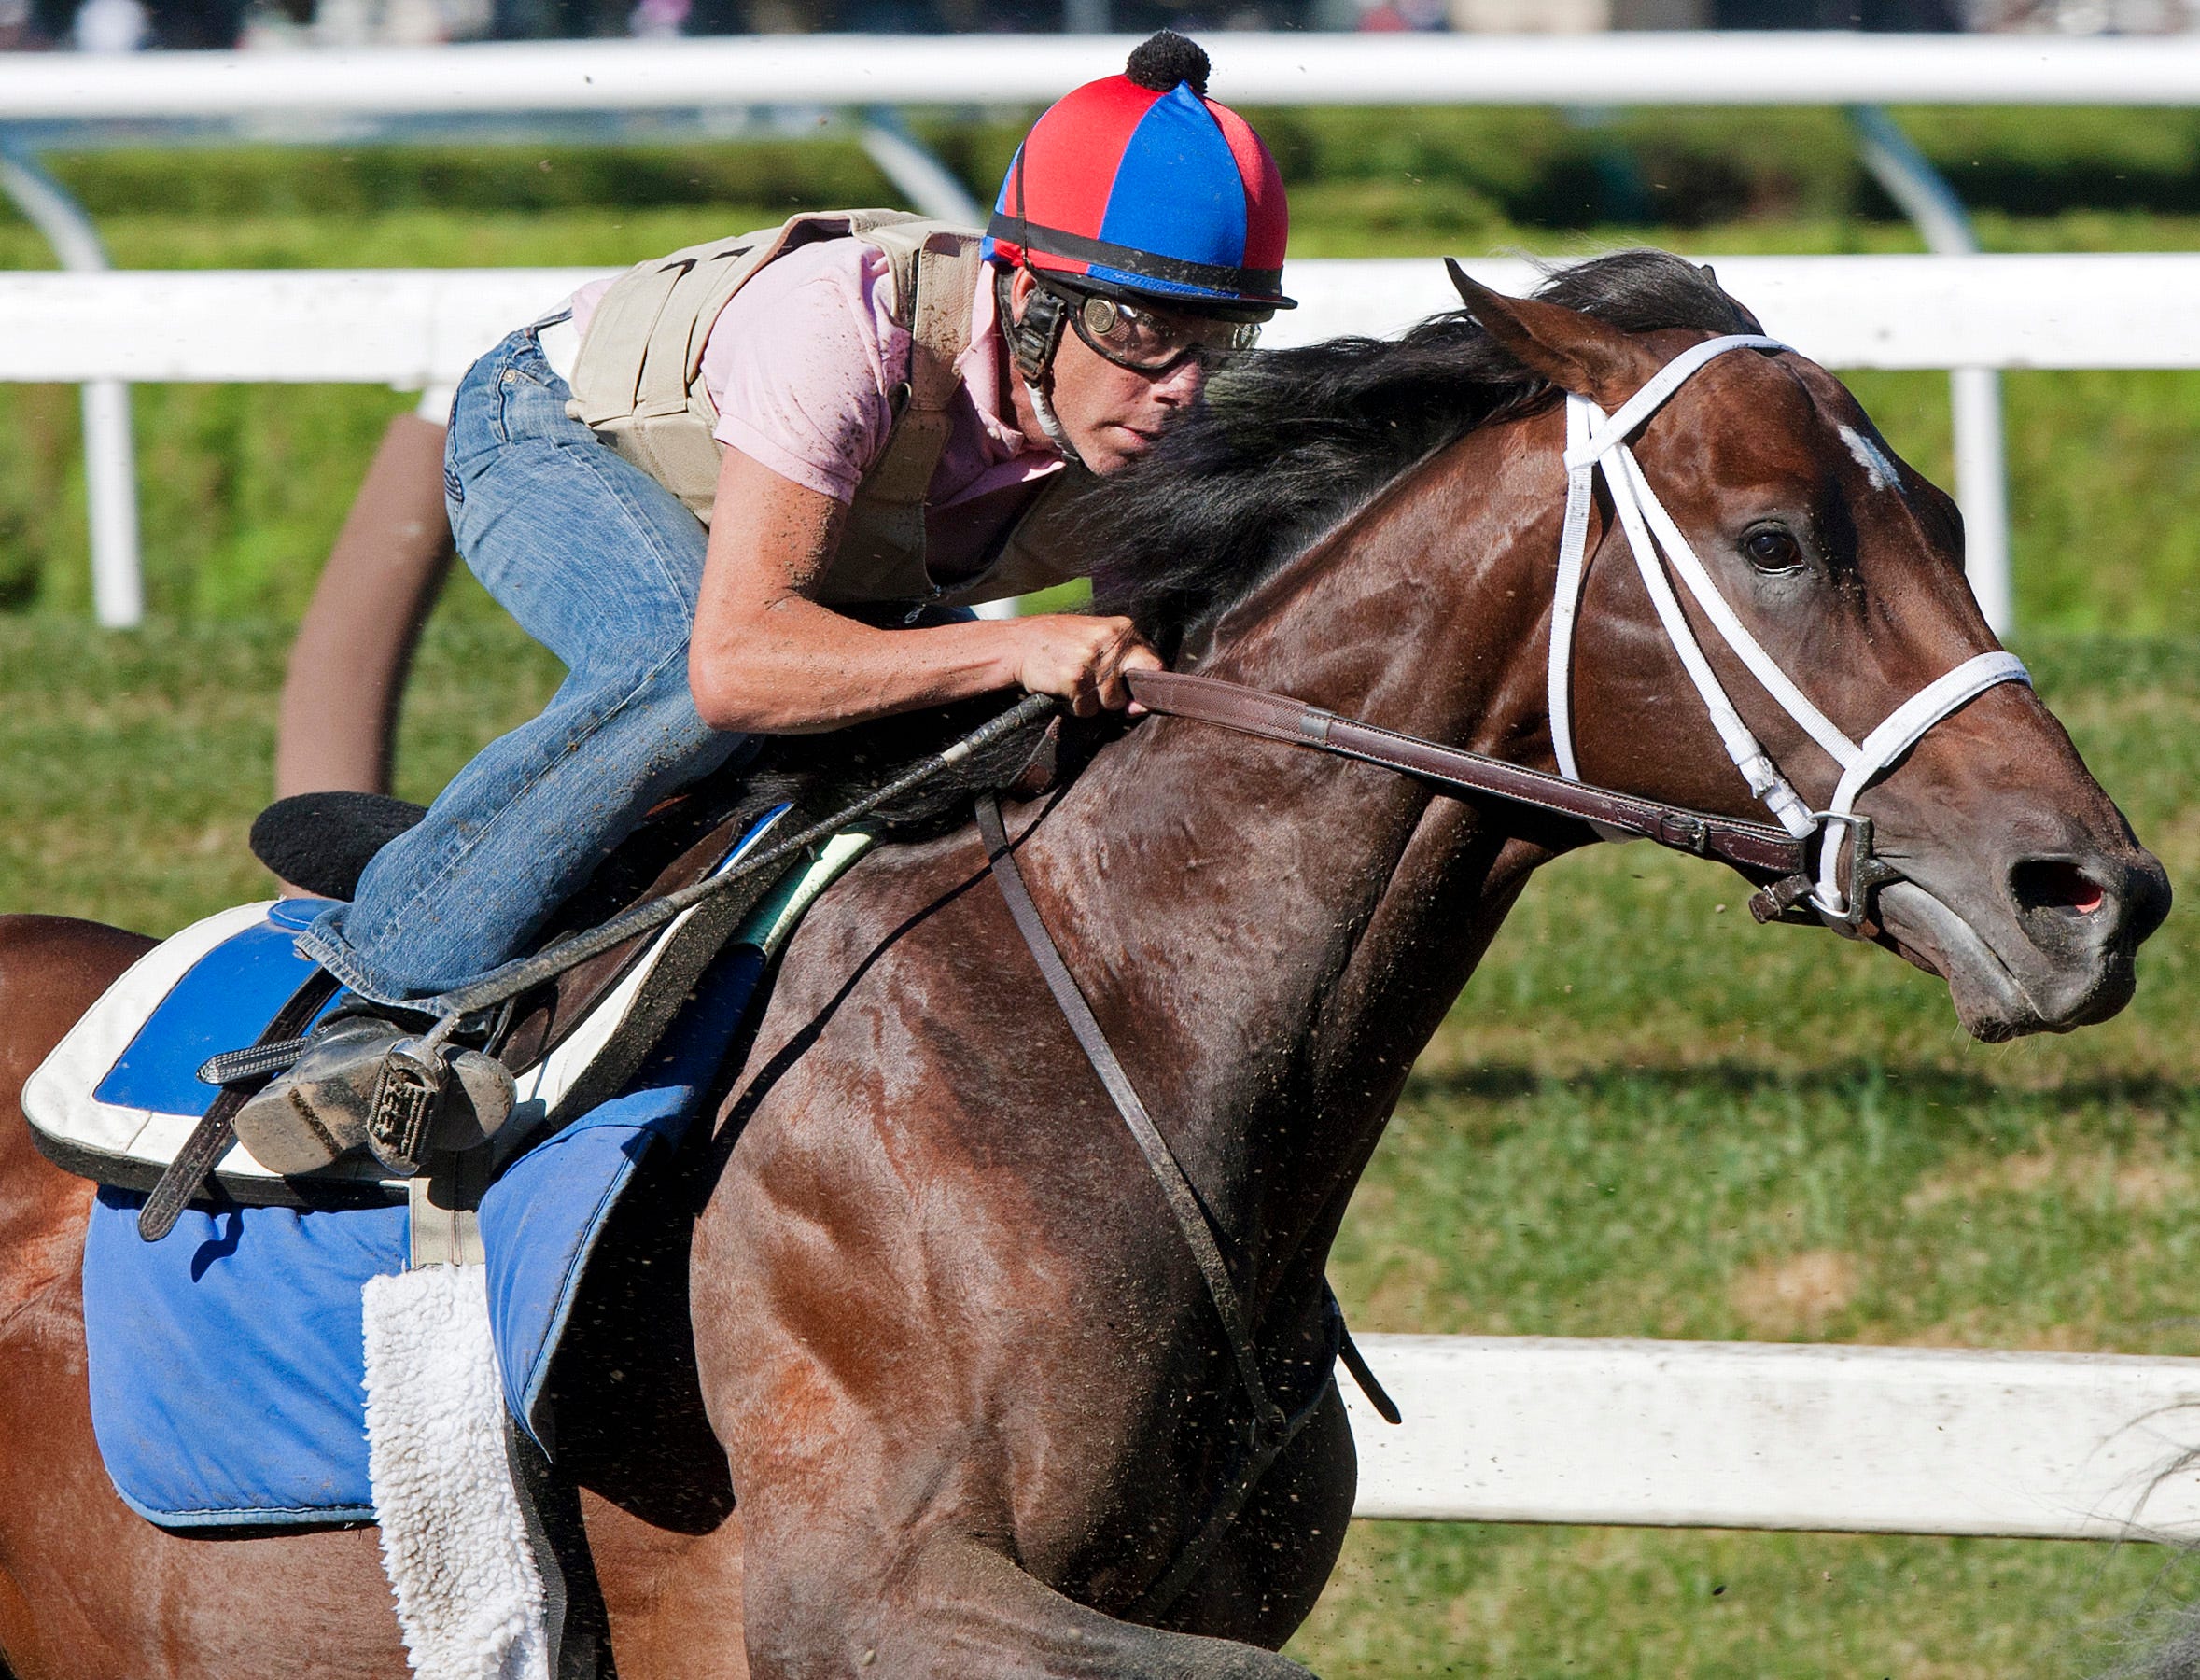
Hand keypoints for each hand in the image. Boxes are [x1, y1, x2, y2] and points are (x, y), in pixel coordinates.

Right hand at [1006, 615, 1163, 716]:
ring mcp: (1093, 660)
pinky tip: (1063, 687)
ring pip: (1109, 703)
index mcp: (1122, 629)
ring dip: (1092, 701)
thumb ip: (1124, 666)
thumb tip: (1140, 707)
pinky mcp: (1076, 679)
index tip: (1134, 693)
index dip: (1145, 685)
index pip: (1154, 664)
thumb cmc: (1060, 644)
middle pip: (1132, 688)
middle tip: (1095, 683)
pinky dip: (1074, 706)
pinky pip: (1087, 710)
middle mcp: (1111, 642)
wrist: (1019, 642)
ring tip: (1075, 681)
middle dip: (1116, 695)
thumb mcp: (1096, 641)